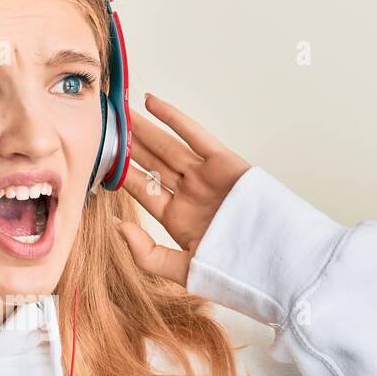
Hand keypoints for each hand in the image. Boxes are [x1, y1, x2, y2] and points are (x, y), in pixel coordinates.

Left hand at [115, 92, 250, 287]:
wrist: (277, 263)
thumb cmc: (234, 272)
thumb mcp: (181, 270)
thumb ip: (145, 253)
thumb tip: (116, 227)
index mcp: (176, 218)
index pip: (140, 189)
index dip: (119, 171)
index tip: (98, 156)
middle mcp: (188, 194)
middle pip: (150, 163)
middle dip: (128, 144)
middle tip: (106, 123)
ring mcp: (205, 177)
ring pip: (167, 146)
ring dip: (143, 128)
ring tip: (121, 110)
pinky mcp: (224, 162)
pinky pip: (194, 135)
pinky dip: (174, 117)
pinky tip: (151, 102)